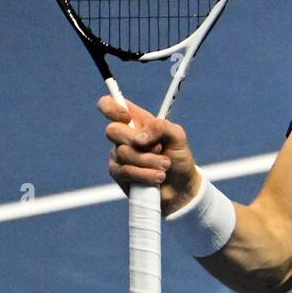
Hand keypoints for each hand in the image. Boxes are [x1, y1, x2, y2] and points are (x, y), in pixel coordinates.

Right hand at [98, 96, 200, 215]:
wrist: (181, 187)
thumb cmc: (179, 158)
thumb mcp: (178, 137)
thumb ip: (161, 127)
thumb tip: (139, 138)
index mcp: (136, 120)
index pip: (110, 104)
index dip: (113, 108)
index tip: (128, 118)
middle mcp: (124, 136)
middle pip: (112, 130)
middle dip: (140, 143)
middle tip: (159, 149)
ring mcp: (118, 155)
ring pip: (124, 154)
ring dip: (150, 162)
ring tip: (165, 166)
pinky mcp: (118, 174)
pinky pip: (126, 171)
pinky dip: (146, 175)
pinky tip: (158, 177)